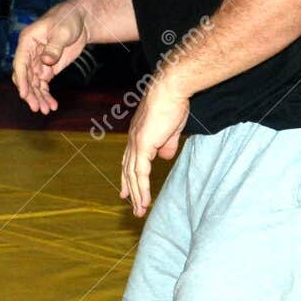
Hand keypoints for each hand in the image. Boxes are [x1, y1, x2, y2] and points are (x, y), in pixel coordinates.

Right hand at [12, 5, 90, 113]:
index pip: (20, 63)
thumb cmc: (68, 19)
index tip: (24, 94)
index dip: (21, 80)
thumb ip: (54, 47)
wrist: (81, 21)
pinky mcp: (48, 68)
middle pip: (25, 77)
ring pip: (34, 84)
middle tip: (37, 107)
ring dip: (38, 97)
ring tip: (46, 110)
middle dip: (30, 93)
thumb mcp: (62, 31)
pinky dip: (46, 95)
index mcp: (27, 41)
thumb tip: (46, 61)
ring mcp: (38, 62)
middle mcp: (29, 53)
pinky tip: (52, 105)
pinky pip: (43, 84)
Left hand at [120, 77, 188, 217]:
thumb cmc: (173, 103)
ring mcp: (135, 143)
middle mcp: (132, 140)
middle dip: (130, 189)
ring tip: (140, 211)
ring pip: (133, 175)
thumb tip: (165, 157)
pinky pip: (140, 173)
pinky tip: (144, 200)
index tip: (127, 191)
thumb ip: (166, 144)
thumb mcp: (170, 128)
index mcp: (137, 135)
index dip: (128, 176)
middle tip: (132, 206)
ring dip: (136, 194)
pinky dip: (141, 188)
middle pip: (128, 170)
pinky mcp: (142, 145)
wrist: (171, 89)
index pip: (130, 160)